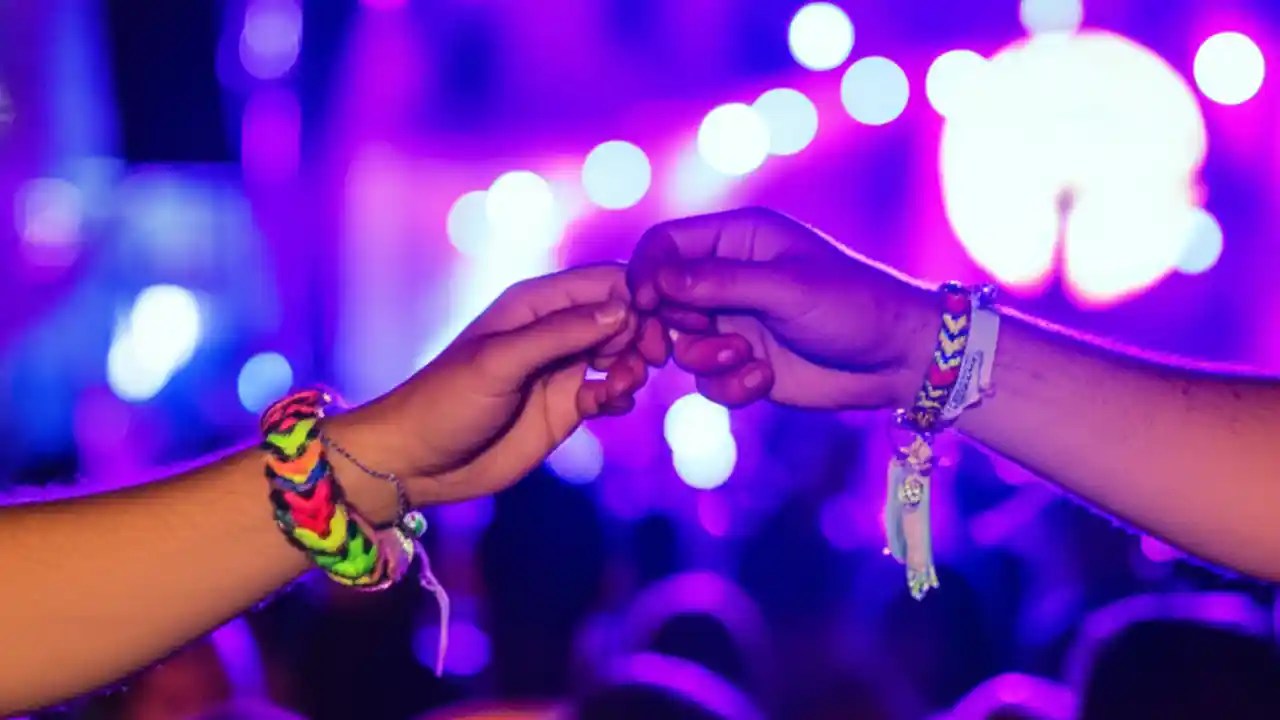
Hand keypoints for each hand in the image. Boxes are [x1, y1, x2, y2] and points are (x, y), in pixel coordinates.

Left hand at [327, 264, 661, 515]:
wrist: (419, 461)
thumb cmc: (447, 401)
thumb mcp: (500, 361)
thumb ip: (560, 334)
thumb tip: (621, 310)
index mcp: (536, 303)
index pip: (603, 281)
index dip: (635, 295)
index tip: (654, 321)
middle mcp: (555, 330)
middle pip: (621, 316)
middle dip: (642, 333)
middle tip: (649, 361)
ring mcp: (562, 369)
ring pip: (621, 353)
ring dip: (634, 367)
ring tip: (620, 388)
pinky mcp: (567, 407)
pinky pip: (611, 391)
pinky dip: (621, 396)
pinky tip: (610, 407)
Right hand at [628, 207, 939, 409]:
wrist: (898, 359)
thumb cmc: (853, 306)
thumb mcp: (785, 288)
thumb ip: (718, 283)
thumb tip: (656, 279)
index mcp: (738, 240)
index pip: (664, 244)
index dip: (645, 273)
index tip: (644, 306)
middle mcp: (728, 278)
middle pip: (661, 298)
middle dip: (668, 325)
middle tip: (680, 341)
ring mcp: (734, 323)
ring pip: (680, 344)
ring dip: (704, 358)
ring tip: (743, 360)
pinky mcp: (743, 363)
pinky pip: (706, 380)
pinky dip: (728, 385)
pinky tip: (762, 380)